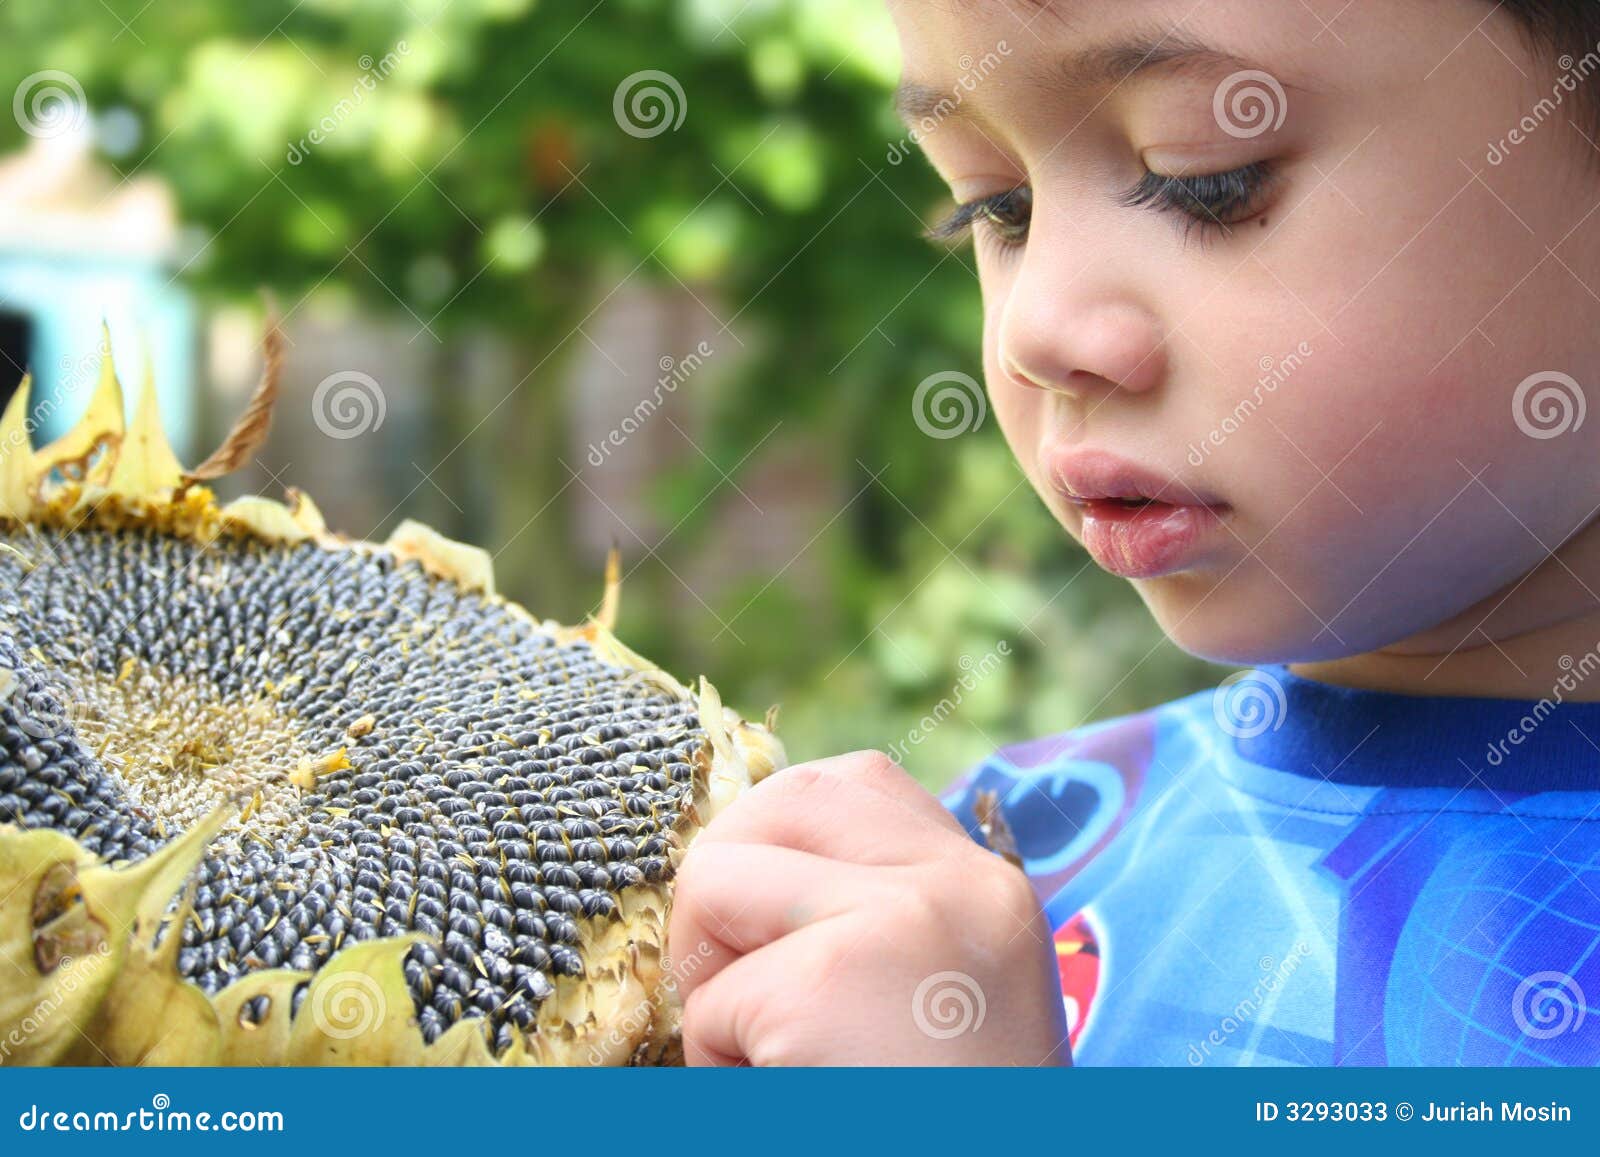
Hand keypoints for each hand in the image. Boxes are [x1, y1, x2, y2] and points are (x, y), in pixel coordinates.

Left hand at [667, 750, 1071, 1065]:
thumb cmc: (935, 1110)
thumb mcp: (933, 994)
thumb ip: (864, 913)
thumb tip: (733, 865)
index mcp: (986, 887)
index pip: (850, 782)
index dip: (776, 842)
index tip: (769, 929)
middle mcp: (960, 882)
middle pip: (774, 801)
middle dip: (727, 892)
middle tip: (753, 999)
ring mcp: (904, 919)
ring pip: (716, 880)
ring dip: (716, 984)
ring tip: (781, 1062)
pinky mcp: (836, 982)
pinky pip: (709, 1001)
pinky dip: (717, 1062)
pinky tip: (792, 1099)